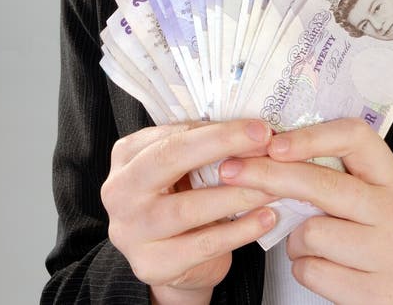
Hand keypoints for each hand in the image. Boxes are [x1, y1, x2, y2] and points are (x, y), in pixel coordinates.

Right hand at [101, 119, 277, 303]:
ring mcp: (130, 230)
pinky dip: (240, 231)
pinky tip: (265, 218)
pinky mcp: (151, 264)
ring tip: (272, 185)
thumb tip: (251, 130)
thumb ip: (205, 146)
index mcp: (128, 154)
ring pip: (189, 207)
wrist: (172, 260)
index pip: (173, 134)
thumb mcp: (184, 167)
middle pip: (171, 158)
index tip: (258, 128)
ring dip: (238, 194)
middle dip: (223, 146)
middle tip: (264, 143)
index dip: (218, 130)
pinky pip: (203, 245)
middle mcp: (120, 190)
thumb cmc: (182, 200)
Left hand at [219, 118, 392, 304]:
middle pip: (323, 183)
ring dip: (294, 239)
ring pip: (312, 232)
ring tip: (310, 244)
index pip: (355, 137)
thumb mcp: (363, 197)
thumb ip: (331, 174)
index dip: (310, 137)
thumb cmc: (369, 237)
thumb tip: (263, 152)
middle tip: (232, 172)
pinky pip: (312, 270)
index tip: (272, 144)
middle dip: (269, 176)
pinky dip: (303, 268)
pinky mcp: (379, 292)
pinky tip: (322, 268)